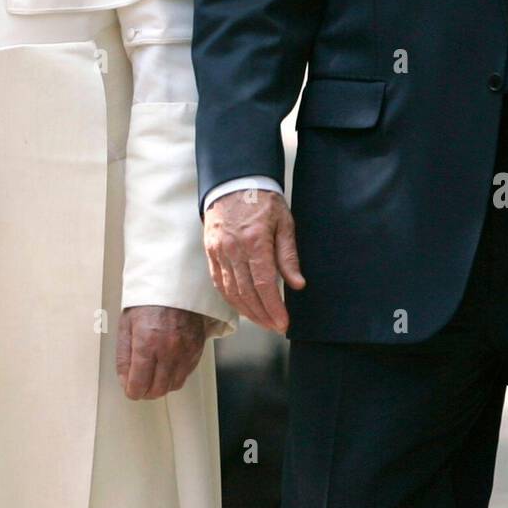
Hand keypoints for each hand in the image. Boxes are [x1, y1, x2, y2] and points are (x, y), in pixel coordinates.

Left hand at [116, 305, 205, 400]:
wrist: (175, 283)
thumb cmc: (148, 301)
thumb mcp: (126, 325)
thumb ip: (124, 356)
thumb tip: (124, 380)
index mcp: (146, 343)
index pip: (138, 385)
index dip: (131, 390)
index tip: (130, 387)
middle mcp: (168, 350)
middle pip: (157, 391)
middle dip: (146, 391)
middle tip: (141, 383)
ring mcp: (185, 350)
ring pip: (173, 386)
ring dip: (162, 384)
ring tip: (154, 373)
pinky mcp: (197, 348)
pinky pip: (186, 373)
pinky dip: (175, 374)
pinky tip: (168, 364)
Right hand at [203, 188, 304, 333]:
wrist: (234, 181)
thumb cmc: (263, 200)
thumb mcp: (284, 223)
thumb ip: (288, 255)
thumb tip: (297, 284)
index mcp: (254, 241)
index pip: (264, 285)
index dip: (274, 308)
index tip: (283, 323)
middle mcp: (233, 249)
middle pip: (246, 293)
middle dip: (262, 315)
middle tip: (275, 327)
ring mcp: (218, 251)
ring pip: (230, 291)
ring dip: (247, 311)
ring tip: (262, 321)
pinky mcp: (210, 251)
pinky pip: (218, 282)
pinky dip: (230, 298)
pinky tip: (242, 307)